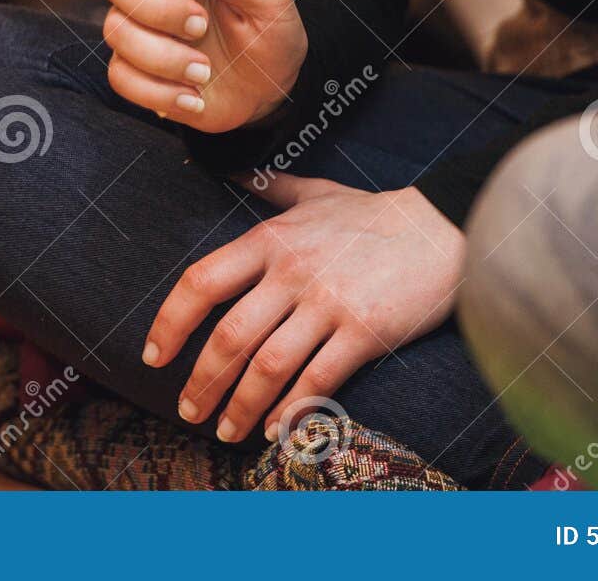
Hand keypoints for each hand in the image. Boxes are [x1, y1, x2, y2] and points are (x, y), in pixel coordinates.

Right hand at [100, 0, 306, 131]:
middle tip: (200, 25)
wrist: (268, 92)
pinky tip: (193, 95)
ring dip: (165, 57)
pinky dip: (159, 91)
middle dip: (158, 7)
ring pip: (116, 30)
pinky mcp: (134, 70)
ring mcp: (138, 28)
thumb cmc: (268, 35)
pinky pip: (120, 76)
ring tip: (204, 71)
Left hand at [141, 173, 463, 442]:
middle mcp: (293, 270)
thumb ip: (271, 187)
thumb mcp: (316, 191)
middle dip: (201, 381)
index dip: (170, 323)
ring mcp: (329, 302)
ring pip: (267, 366)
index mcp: (271, 238)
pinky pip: (317, 379)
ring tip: (225, 430)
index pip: (201, 282)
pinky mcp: (365, 331)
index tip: (154, 356)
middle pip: (229, 336)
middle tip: (188, 410)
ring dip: (240, 406)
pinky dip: (290, 410)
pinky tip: (275, 429)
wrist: (443, 227)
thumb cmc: (375, 214)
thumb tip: (231, 167)